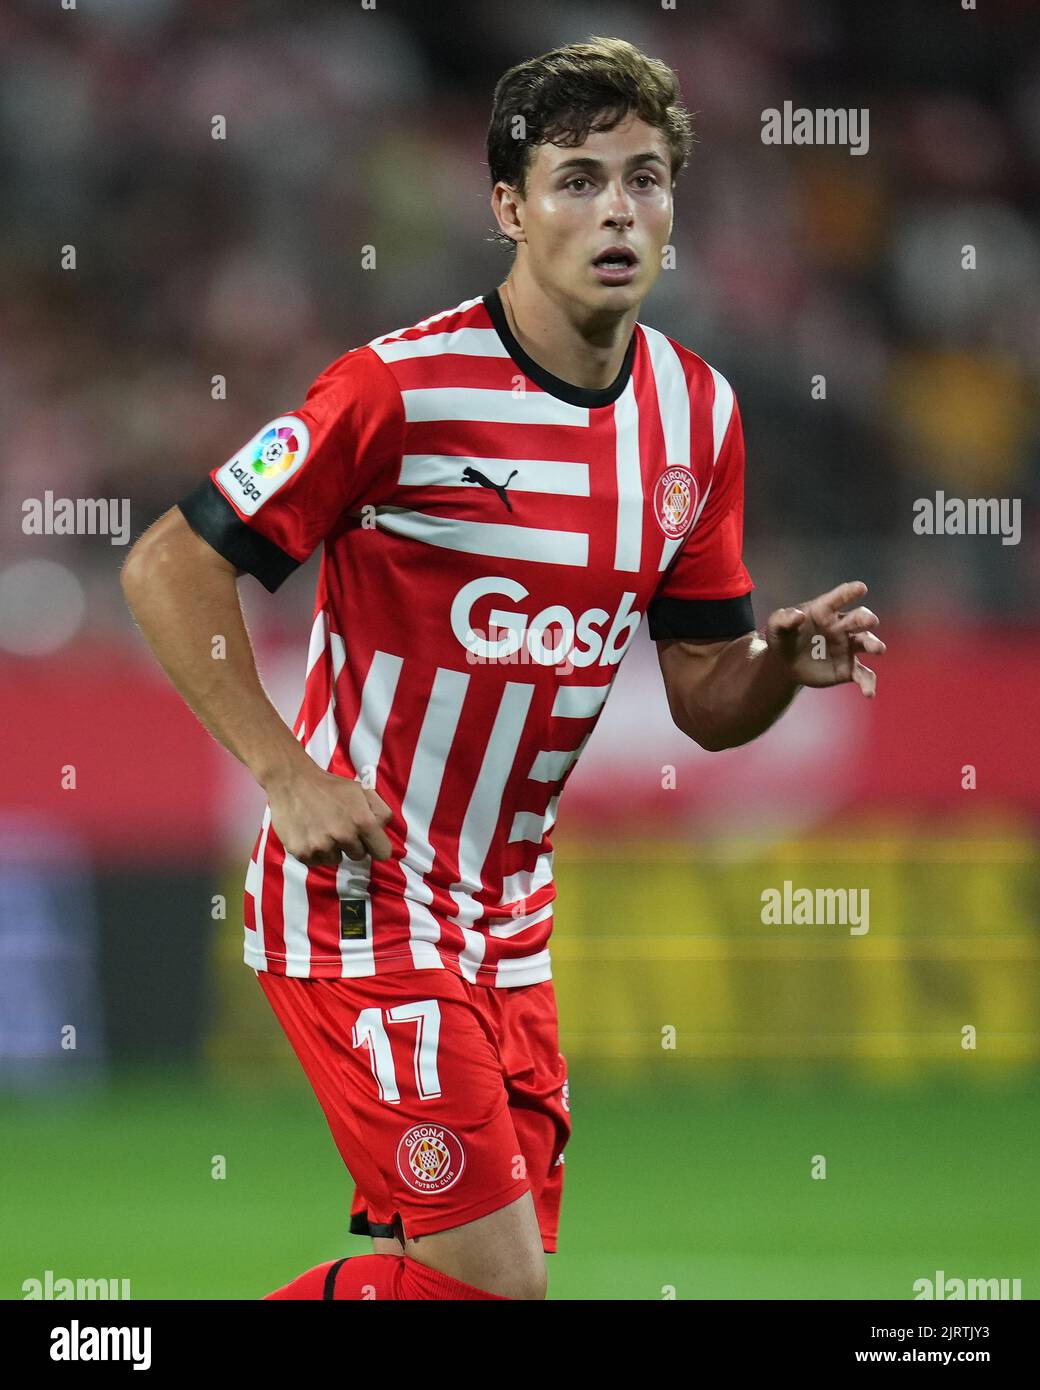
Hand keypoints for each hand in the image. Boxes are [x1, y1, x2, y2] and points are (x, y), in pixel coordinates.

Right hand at [266, 765, 393, 866]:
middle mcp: (343, 836)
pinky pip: (316, 862)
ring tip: (322, 830)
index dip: (376, 846)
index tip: (368, 841)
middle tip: (339, 827)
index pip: (382, 853)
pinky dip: (314, 852)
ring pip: (336, 860)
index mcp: (362, 821)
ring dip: (332, 849)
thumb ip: (380, 811)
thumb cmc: (331, 787)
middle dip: (353, 844)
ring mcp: (321, 846)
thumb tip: (382, 831)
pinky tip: (310, 835)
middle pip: (359, 856)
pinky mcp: (302, 852)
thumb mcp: (362, 791)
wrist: (292, 781)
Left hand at [766, 580, 885, 696]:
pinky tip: (868, 693)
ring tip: (878, 649)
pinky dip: (868, 683)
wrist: (785, 664)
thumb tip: (798, 616)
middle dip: (865, 618)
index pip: (838, 598)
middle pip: (858, 619)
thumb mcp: (776, 627)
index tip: (860, 588)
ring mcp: (848, 647)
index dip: (849, 592)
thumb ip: (783, 619)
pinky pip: (863, 674)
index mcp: (824, 611)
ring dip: (874, 645)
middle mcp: (842, 626)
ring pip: (866, 643)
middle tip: (870, 620)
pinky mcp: (849, 668)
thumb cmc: (783, 638)